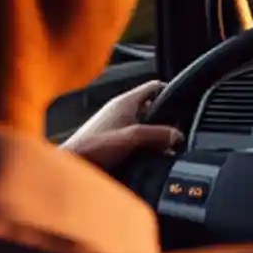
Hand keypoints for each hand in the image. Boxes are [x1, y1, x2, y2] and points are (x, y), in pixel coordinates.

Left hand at [61, 80, 183, 169]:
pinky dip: (143, 146)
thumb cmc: (92, 147)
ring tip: (161, 149)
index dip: (171, 93)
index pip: (155, 87)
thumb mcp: (132, 138)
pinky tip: (146, 159)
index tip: (183, 106)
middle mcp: (121, 110)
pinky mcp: (111, 140)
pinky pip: (134, 138)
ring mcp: (115, 125)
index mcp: (126, 101)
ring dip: (154, 136)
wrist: (70, 165)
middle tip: (174, 135)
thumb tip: (178, 135)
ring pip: (144, 125)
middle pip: (153, 108)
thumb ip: (158, 134)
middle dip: (165, 121)